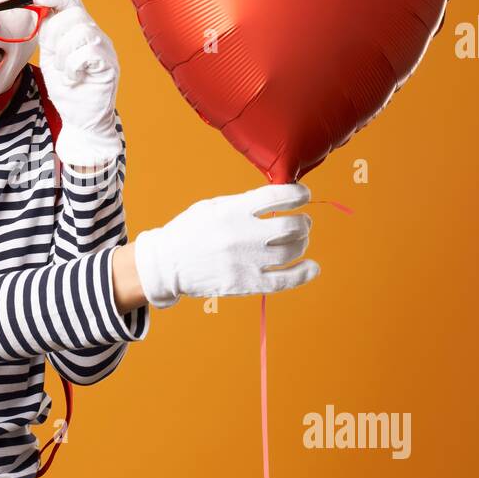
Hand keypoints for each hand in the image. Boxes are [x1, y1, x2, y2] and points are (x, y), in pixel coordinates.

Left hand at [32, 0, 122, 167]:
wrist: (82, 121)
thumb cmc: (69, 92)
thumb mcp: (52, 58)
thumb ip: (49, 36)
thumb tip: (41, 12)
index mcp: (84, 33)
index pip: (74, 3)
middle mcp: (98, 37)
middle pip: (74, 14)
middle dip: (55, 34)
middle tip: (54, 58)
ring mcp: (106, 51)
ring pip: (80, 32)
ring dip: (63, 55)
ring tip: (65, 73)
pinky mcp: (110, 66)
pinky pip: (87, 51)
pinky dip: (72, 66)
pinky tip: (73, 78)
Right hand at [132, 183, 319, 308]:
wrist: (166, 264)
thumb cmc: (190, 231)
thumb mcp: (213, 207)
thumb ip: (244, 203)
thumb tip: (278, 199)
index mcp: (233, 210)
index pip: (278, 196)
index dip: (298, 194)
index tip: (303, 195)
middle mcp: (242, 234)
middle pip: (291, 226)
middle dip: (303, 221)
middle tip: (302, 222)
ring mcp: (246, 261)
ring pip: (292, 251)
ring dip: (303, 243)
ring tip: (299, 240)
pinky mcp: (246, 283)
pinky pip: (284, 280)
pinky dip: (303, 273)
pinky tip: (312, 267)